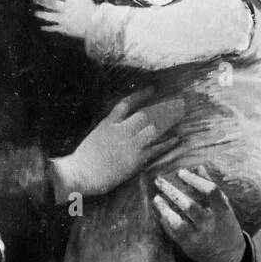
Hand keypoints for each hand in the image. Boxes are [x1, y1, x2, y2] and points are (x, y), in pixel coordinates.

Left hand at [33, 0, 96, 39]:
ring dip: (42, 14)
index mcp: (72, 1)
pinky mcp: (64, 28)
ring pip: (50, 16)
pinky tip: (42, 27)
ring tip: (36, 13)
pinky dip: (47, 28)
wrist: (95, 25)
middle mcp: (66, 9)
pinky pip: (54, 28)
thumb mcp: (88, 0)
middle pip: (51, 4)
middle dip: (42, 1)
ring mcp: (64, 18)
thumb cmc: (93, 12)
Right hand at [53, 89, 183, 198]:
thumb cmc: (82, 160)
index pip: (127, 103)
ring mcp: (130, 143)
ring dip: (168, 123)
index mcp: (108, 123)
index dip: (141, 95)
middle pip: (145, 114)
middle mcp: (121, 130)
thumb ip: (107, 131)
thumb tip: (115, 129)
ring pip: (153, 129)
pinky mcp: (136, 158)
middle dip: (161, 108)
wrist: (80, 173)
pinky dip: (168, 143)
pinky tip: (177, 139)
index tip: (153, 89)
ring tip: (180, 118)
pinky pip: (156, 148)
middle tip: (176, 104)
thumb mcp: (94, 137)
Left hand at [152, 166, 245, 261]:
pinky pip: (174, 233)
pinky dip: (166, 222)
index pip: (211, 191)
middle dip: (172, 191)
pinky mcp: (189, 246)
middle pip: (189, 206)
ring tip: (156, 198)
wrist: (229, 256)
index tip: (181, 173)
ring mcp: (199, 237)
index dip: (195, 180)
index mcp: (222, 211)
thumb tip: (199, 167)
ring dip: (165, 209)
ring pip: (178, 222)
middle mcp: (210, 224)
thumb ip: (211, 188)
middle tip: (159, 181)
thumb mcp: (224, 207)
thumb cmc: (224, 224)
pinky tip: (161, 212)